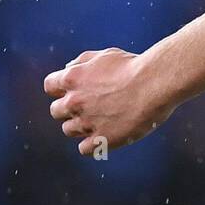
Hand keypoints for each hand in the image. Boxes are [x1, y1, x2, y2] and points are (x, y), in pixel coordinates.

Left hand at [43, 47, 173, 155]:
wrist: (155, 83)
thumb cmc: (133, 66)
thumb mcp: (104, 55)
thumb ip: (82, 61)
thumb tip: (68, 68)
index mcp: (72, 79)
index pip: (49, 86)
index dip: (60, 89)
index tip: (73, 90)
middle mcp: (74, 101)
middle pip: (56, 111)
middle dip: (69, 109)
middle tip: (89, 106)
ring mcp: (87, 122)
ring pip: (69, 130)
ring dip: (81, 126)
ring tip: (102, 120)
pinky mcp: (102, 139)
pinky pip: (84, 149)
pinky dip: (93, 143)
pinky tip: (106, 135)